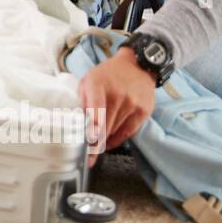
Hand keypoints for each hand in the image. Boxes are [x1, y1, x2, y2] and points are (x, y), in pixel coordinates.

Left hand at [78, 47, 154, 165]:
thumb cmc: (107, 75)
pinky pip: (128, 132)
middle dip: (94, 143)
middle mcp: (117, 94)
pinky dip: (117, 139)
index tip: (88, 145)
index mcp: (98, 85)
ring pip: (115, 131)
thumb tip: (78, 124)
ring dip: (105, 139)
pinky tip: (108, 142)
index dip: (93, 130)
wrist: (137, 65)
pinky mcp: (144, 111)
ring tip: (96, 145)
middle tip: (87, 157)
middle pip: (105, 126)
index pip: (96, 111)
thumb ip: (82, 100)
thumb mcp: (88, 80)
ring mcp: (133, 103)